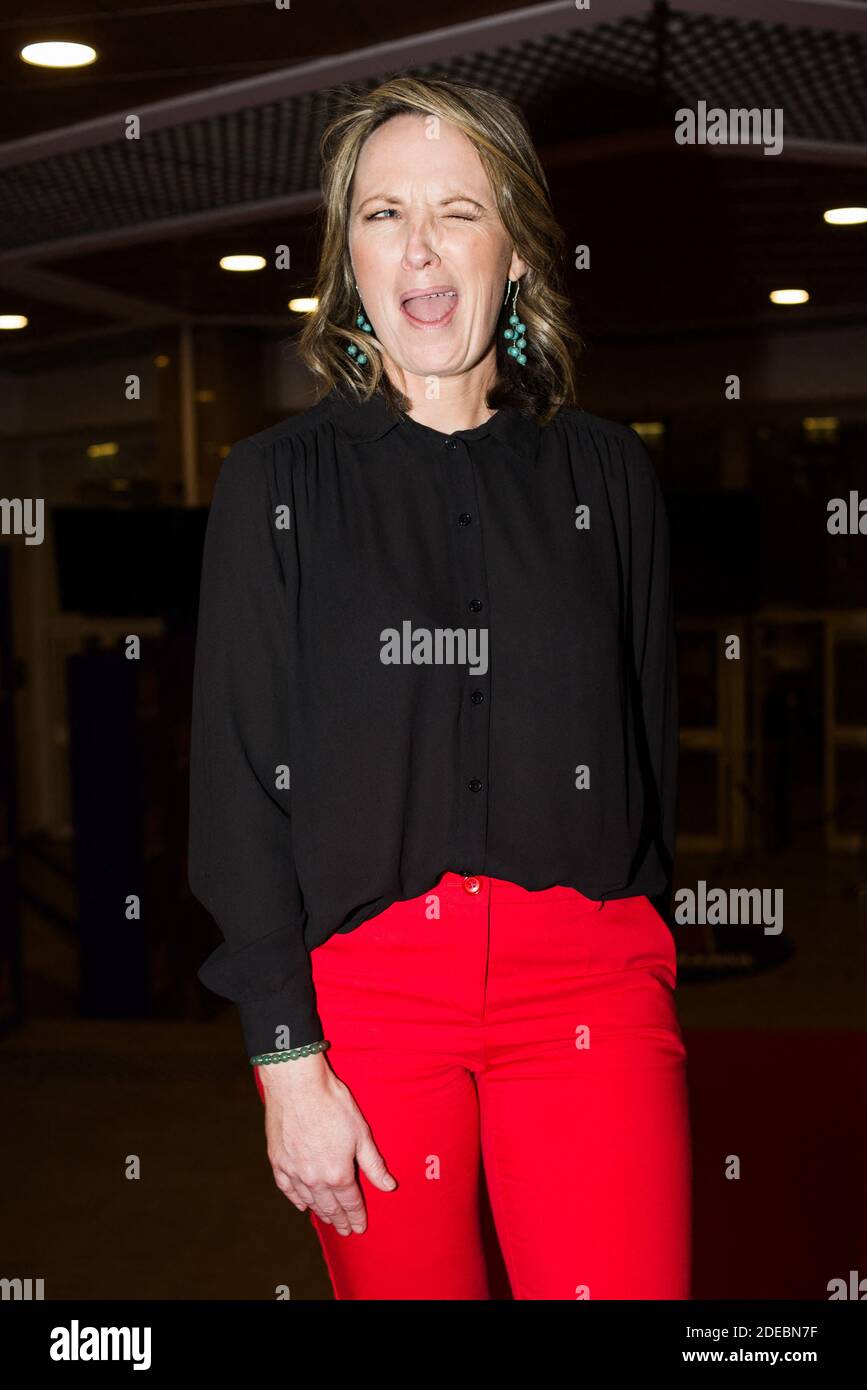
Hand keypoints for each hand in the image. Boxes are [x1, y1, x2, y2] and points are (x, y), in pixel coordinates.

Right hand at [257, 1053, 396, 1234]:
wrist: (297, 1085)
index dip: (357, 1216)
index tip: (360, 1227)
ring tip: (328, 1219)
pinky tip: (301, 1205)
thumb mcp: (361, 1133)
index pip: (351, 1202)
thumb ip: (373, 1164)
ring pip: (309, 1200)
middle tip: (345, 1230)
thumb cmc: (332, 1104)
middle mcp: (315, 1179)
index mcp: (338, 1173)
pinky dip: (296, 1199)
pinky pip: (287, 1189)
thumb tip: (388, 1186)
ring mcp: (293, 1172)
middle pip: (330, 1206)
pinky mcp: (278, 1162)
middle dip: (340, 1219)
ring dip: (320, 1212)